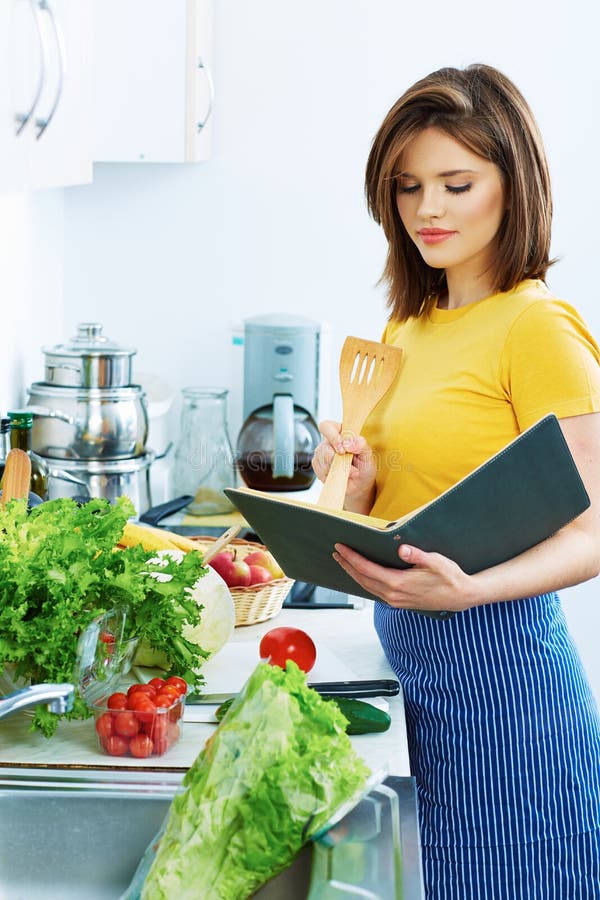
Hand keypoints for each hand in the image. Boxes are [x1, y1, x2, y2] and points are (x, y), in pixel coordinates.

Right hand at [312, 420, 376, 512]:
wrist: (360, 485)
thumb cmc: (364, 467)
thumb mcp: (368, 455)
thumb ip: (361, 445)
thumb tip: (348, 443)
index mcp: (341, 432)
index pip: (327, 427)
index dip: (332, 436)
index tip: (343, 449)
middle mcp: (329, 441)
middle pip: (323, 447)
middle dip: (336, 459)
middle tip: (349, 467)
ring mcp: (322, 454)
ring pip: (321, 461)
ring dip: (337, 469)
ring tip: (349, 473)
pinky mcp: (318, 466)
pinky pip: (319, 471)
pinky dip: (331, 475)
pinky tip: (340, 475)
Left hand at [332, 542, 478, 612]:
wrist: (461, 596)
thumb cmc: (450, 577)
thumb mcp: (437, 562)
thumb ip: (417, 555)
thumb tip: (402, 548)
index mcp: (399, 583)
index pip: (367, 569)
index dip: (352, 558)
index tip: (341, 548)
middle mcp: (393, 595)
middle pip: (362, 579)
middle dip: (347, 565)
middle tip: (336, 552)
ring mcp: (395, 601)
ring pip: (367, 587)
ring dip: (353, 574)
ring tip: (344, 562)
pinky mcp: (399, 603)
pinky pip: (375, 592)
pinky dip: (364, 581)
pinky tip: (362, 575)